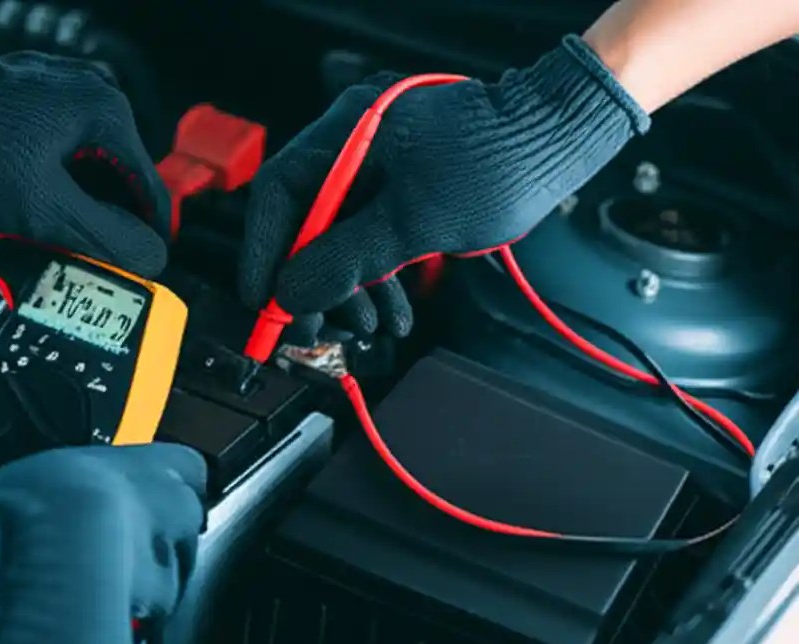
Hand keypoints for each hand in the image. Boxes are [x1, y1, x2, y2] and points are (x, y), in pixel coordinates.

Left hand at [0, 4, 170, 275]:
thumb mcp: (41, 207)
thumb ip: (102, 237)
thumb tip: (150, 258)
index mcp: (108, 117)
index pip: (151, 193)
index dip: (144, 240)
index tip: (134, 272)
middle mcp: (93, 97)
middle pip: (117, 182)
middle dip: (98, 222)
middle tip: (75, 258)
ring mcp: (61, 94)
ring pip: (84, 170)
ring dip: (69, 204)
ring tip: (38, 231)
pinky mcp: (31, 100)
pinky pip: (56, 153)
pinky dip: (46, 182)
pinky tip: (18, 204)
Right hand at [0, 443, 205, 643]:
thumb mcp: (38, 479)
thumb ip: (97, 484)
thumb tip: (129, 496)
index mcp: (107, 478)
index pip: (188, 473)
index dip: (179, 492)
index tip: (173, 505)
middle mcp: (127, 525)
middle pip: (186, 532)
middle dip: (161, 547)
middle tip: (121, 563)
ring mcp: (125, 587)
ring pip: (168, 592)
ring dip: (139, 598)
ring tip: (82, 602)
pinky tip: (73, 643)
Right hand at [239, 36, 649, 343]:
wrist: (563, 140)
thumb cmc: (498, 163)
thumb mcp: (412, 222)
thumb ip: (345, 260)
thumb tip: (292, 294)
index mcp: (346, 133)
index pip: (277, 192)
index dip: (263, 251)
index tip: (262, 299)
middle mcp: (355, 146)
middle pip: (307, 223)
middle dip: (312, 284)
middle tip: (311, 330)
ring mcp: (382, 168)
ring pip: (341, 239)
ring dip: (349, 291)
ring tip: (368, 327)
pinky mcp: (406, 190)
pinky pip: (374, 239)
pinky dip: (378, 279)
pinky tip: (392, 312)